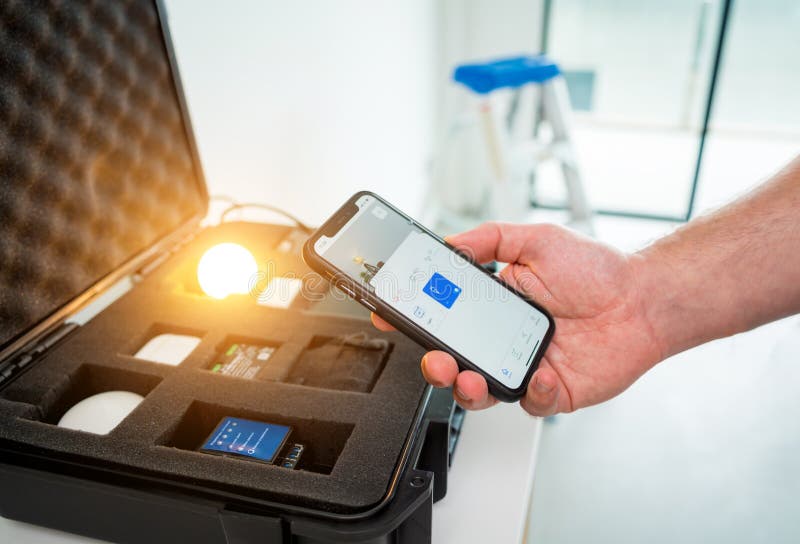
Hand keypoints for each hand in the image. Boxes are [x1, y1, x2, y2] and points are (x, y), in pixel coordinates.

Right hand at [372, 222, 663, 415]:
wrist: (642, 300)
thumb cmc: (595, 270)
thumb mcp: (537, 240)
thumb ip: (492, 238)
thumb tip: (452, 242)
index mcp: (493, 306)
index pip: (443, 316)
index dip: (414, 318)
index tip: (391, 314)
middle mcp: (503, 339)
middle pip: (455, 361)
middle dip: (436, 364)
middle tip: (435, 358)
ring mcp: (525, 366)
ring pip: (483, 391)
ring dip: (469, 389)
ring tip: (472, 377)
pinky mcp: (552, 390)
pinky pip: (532, 401)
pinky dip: (535, 391)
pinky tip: (545, 372)